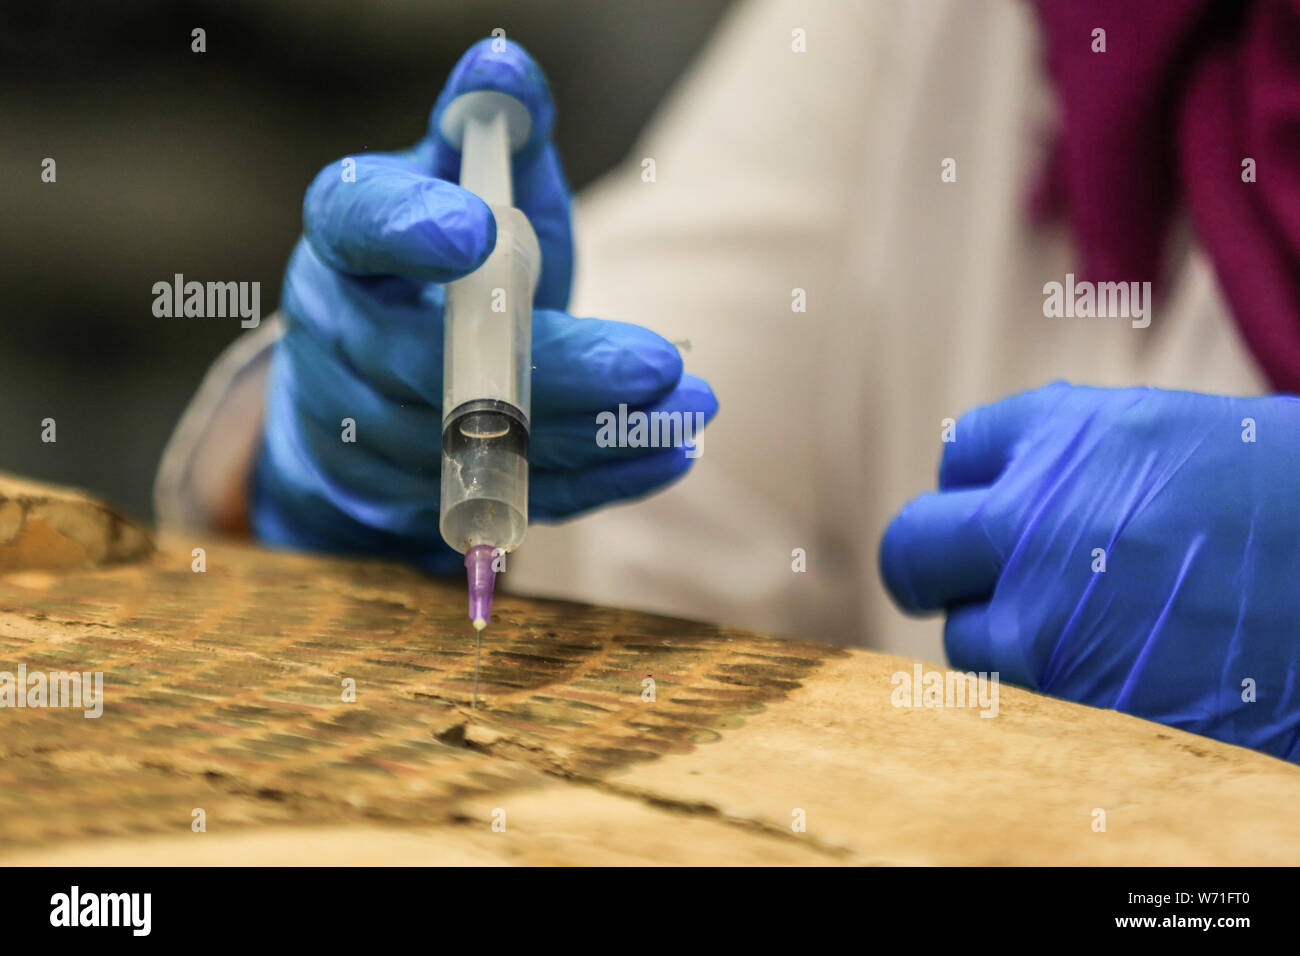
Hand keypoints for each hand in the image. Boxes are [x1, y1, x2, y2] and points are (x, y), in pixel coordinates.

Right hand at [252, 39, 717, 572]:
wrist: (381, 383)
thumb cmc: (441, 266)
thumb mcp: (465, 186)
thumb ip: (492, 133)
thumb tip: (505, 64)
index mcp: (345, 242)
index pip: (357, 226)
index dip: (408, 228)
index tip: (476, 227)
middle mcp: (341, 339)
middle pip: (437, 363)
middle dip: (556, 369)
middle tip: (656, 362)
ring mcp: (366, 432)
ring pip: (482, 444)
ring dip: (597, 432)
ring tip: (693, 404)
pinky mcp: (414, 497)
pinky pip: (510, 495)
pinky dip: (599, 481)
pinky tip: (671, 451)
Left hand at [880, 382, 1299, 760]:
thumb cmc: (1262, 487)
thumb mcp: (1141, 427)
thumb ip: (1036, 447)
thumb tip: (960, 483)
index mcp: (1052, 455)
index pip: (949, 470)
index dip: (971, 492)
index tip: (994, 507)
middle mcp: (1030, 542)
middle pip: (912, 556)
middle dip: (939, 564)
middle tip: (978, 571)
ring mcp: (1050, 638)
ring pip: (968, 642)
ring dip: (1005, 631)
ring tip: (1096, 615)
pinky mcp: (1083, 714)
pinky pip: (1021, 700)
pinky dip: (1053, 684)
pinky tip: (1123, 656)